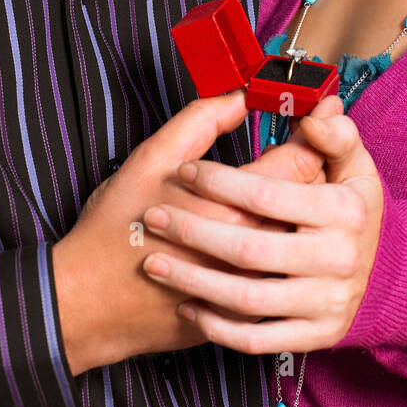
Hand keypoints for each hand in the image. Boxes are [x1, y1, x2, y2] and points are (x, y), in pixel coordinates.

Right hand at [53, 90, 326, 374]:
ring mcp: (253, 284)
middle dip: (308, 166)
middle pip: (311, 199)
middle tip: (291, 146)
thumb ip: (202, 119)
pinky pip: (283, 270)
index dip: (316, 132)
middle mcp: (253, 249)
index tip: (318, 113)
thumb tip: (241, 95)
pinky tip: (259, 226)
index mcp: (234, 206)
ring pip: (302, 236)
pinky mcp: (246, 310)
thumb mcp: (152, 157)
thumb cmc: (115, 228)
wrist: (89, 303)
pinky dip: (283, 243)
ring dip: (299, 206)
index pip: (303, 162)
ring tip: (275, 184)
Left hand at [139, 101, 384, 352]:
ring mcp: (327, 304)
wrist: (389, 279)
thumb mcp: (356, 167)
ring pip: (247, 299)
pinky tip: (188, 304)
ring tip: (155, 263)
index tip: (185, 172)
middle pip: (249, 250)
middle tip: (154, 217)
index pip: (268, 195)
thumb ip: (335, 136)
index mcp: (344, 211)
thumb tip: (317, 112)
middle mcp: (339, 260)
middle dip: (193, 233)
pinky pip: (258, 339)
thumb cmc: (352, 212)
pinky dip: (218, 326)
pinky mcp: (317, 336)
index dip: (220, 183)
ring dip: (194, 282)